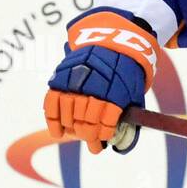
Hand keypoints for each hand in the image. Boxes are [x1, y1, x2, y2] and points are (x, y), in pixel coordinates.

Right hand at [44, 12, 157, 153]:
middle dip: (88, 136)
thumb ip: (128, 117)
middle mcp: (93, 87)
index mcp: (115, 91)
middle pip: (86, 121)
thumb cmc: (125, 73)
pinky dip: (53, 121)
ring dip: (72, 130)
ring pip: (69, 114)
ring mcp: (75, 82)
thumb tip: (121, 145)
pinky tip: (57, 133)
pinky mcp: (60, 78)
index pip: (106, 122)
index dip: (102, 136)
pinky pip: (52, 103)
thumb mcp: (134, 92)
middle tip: (91, 144)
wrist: (111, 42)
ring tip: (76, 136)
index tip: (102, 144)